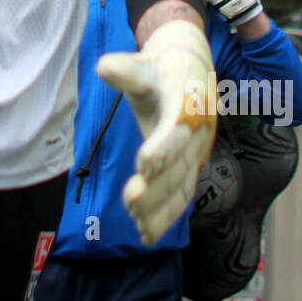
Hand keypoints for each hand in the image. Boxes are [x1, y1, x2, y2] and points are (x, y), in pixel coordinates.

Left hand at [96, 19, 216, 243]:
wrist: (190, 71)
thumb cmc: (160, 71)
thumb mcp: (144, 66)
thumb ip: (126, 71)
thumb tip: (104, 67)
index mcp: (187, 104)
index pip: (177, 130)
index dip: (163, 149)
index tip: (143, 165)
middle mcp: (196, 133)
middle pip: (180, 166)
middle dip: (158, 188)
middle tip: (130, 201)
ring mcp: (195, 154)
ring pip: (182, 187)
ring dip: (161, 209)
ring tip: (137, 225)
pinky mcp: (190, 169)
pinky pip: (181, 196)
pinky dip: (166, 217)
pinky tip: (145, 235)